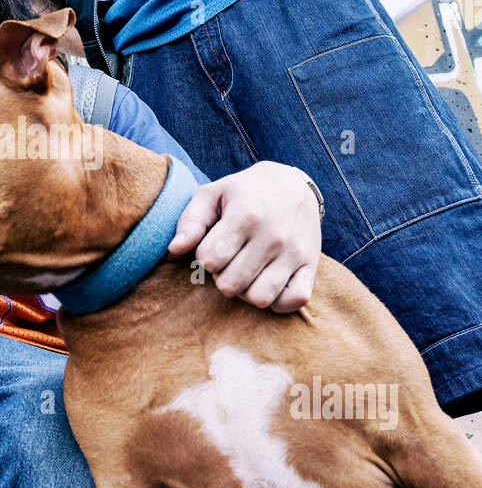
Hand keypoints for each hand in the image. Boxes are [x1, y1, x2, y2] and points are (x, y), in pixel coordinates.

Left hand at [168, 162, 321, 312]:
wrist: (292, 186)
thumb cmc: (244, 193)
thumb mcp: (212, 194)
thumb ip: (190, 221)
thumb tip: (175, 249)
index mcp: (246, 215)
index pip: (209, 260)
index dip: (205, 256)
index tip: (213, 245)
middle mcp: (272, 236)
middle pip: (230, 285)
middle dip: (222, 276)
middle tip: (229, 261)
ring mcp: (294, 253)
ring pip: (259, 298)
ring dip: (247, 291)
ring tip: (247, 273)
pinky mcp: (311, 266)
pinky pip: (293, 301)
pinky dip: (278, 301)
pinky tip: (268, 283)